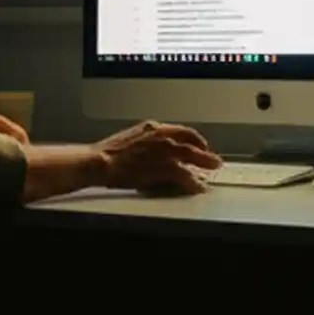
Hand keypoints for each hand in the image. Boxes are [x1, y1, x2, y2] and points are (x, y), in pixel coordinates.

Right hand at [94, 120, 222, 194]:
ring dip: (204, 164)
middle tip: (214, 160)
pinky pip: (184, 174)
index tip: (201, 146)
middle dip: (204, 152)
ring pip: (191, 157)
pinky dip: (193, 181)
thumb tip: (157, 150)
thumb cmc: (108, 153)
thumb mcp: (130, 139)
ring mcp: (163, 151)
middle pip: (191, 142)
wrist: (100, 161)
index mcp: (152, 128)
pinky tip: (197, 186)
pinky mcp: (163, 167)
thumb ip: (147, 141)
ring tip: (212, 171)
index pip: (182, 130)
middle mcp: (161, 136)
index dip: (195, 139)